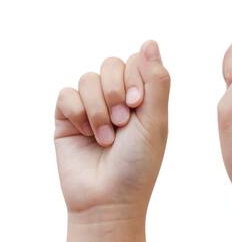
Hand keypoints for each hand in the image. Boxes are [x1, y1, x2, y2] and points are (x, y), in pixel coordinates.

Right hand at [54, 41, 169, 215]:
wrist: (108, 199)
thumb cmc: (138, 164)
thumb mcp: (155, 121)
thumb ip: (156, 80)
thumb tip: (150, 42)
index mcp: (144, 97)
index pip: (137, 61)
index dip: (136, 77)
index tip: (139, 105)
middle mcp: (118, 98)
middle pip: (111, 64)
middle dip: (117, 91)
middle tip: (123, 121)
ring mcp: (91, 107)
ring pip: (88, 78)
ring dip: (99, 108)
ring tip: (106, 136)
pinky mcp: (67, 118)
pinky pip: (66, 94)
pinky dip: (78, 113)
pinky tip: (87, 134)